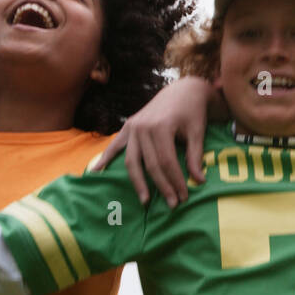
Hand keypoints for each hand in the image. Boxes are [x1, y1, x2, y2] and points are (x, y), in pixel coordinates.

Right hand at [91, 77, 216, 206]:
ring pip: (132, 161)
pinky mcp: (128, 126)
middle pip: (150, 165)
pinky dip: (105, 159)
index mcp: (161, 127)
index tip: (184, 197)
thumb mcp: (198, 132)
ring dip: (138, 182)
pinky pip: (115, 146)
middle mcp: (143, 127)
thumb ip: (195, 156)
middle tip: (172, 204)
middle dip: (162, 186)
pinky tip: (96, 172)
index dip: (175, 181)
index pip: (167, 162)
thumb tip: (199, 181)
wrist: (182, 90)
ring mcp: (133, 127)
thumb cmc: (193, 112)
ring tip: (145, 201)